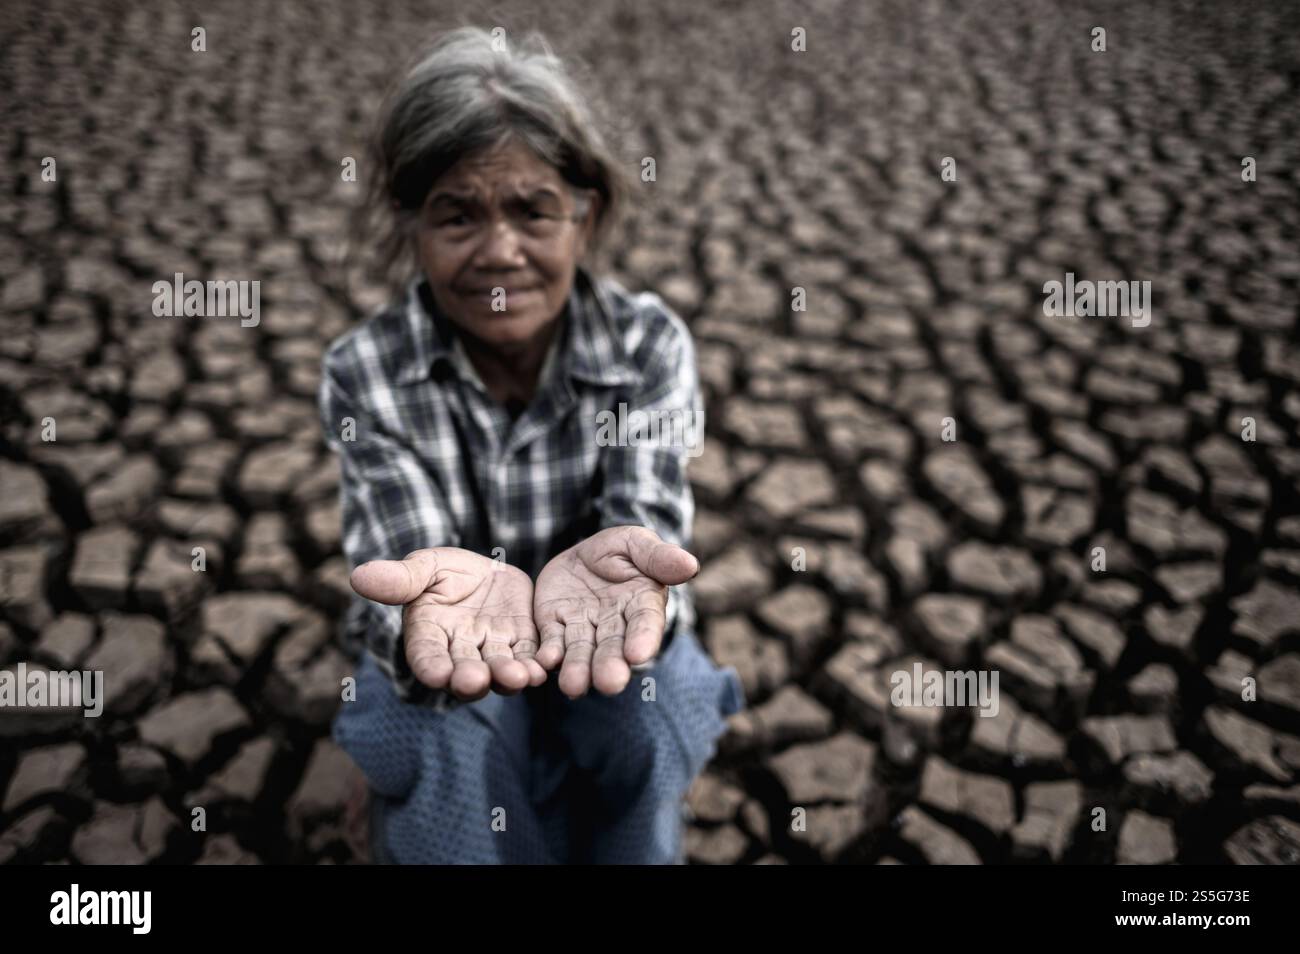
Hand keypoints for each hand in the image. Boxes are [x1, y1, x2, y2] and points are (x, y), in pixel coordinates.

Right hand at [350, 548, 545, 701]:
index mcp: (429, 636)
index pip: (426, 657)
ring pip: (499, 671)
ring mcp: (493, 652)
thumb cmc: (445, 572)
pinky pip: (530, 658)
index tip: (437, 674)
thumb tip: (359, 577)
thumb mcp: (424, 567)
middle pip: (463, 672)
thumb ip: (399, 579)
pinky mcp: (523, 644)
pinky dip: (537, 665)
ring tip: (519, 677)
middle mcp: (460, 653)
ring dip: (508, 677)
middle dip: (469, 680)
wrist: (485, 571)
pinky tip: (544, 667)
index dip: (431, 667)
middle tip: (475, 681)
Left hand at [534, 526, 699, 697]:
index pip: (645, 623)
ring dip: (578, 669)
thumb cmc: (620, 549)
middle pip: (613, 647)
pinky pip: (551, 641)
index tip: (638, 654)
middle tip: (609, 683)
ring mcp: (584, 628)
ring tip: (573, 686)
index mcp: (641, 603)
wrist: (582, 553)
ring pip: (582, 651)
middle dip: (611, 665)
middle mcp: (615, 624)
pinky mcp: (555, 626)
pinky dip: (549, 654)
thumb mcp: (638, 543)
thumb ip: (659, 556)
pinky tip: (545, 661)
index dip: (643, 639)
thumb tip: (691, 565)